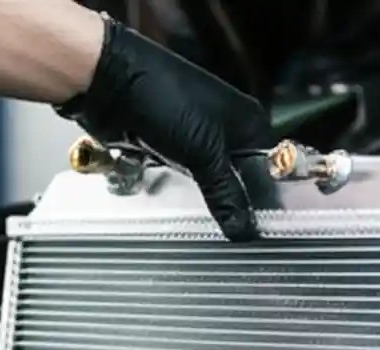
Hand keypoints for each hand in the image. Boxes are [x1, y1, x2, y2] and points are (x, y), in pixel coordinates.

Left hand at [55, 15, 275, 240]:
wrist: (110, 83)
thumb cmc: (165, 101)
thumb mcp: (204, 152)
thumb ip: (226, 192)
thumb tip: (245, 229)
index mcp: (248, 123)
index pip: (269, 170)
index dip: (264, 201)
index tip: (261, 231)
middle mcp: (225, 129)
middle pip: (237, 179)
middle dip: (233, 204)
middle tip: (235, 237)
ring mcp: (194, 138)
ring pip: (207, 181)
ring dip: (203, 199)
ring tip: (210, 229)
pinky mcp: (166, 147)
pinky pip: (179, 178)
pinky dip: (177, 190)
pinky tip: (178, 209)